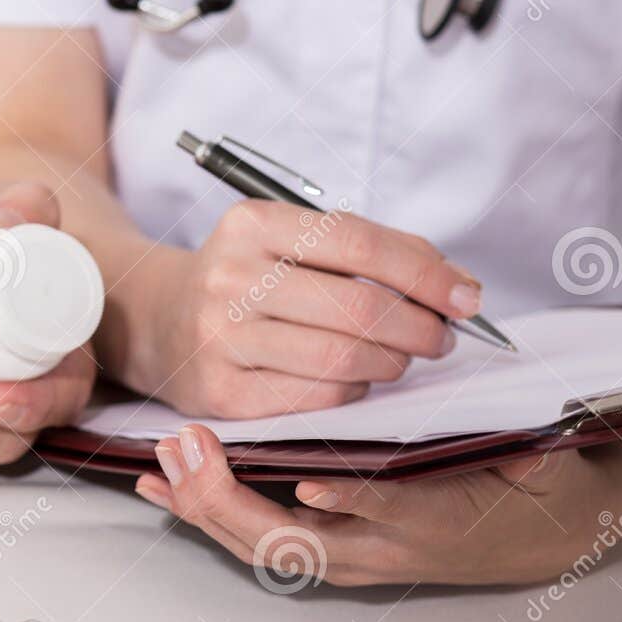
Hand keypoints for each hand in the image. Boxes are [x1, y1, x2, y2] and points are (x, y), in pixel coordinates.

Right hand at [116, 201, 481, 418]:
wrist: (155, 320)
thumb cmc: (245, 277)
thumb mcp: (289, 240)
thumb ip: (369, 252)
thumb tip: (458, 289)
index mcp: (252, 224)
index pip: (360, 245)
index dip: (426, 273)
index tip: (467, 298)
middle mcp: (230, 278)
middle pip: (358, 310)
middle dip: (418, 328)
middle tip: (438, 337)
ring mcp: (220, 338)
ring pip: (342, 359)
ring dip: (390, 363)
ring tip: (396, 357)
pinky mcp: (220, 392)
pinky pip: (316, 398)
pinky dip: (352, 390)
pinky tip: (352, 378)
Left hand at [134, 423, 621, 585]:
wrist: (534, 536)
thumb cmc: (526, 491)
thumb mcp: (532, 468)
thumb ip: (518, 459)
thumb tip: (527, 450)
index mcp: (429, 524)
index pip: (388, 514)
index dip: (351, 503)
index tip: (314, 485)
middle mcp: (375, 553)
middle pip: (290, 540)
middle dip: (230, 498)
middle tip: (189, 447)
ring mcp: (344, 558)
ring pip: (257, 545)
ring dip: (202, 503)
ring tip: (161, 459)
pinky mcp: (323, 551)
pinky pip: (250, 537)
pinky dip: (202, 511)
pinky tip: (161, 487)